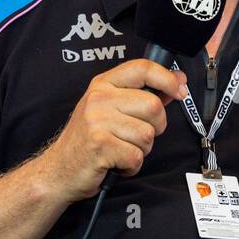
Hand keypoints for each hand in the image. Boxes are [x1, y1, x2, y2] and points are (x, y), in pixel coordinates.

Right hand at [40, 59, 187, 203]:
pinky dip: (131, 166)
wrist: (59, 170)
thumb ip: (142, 95)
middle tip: (137, 136)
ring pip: (147, 134)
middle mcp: (99, 98)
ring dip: (141, 150)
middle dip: (155, 127)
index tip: (179, 90)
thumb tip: (177, 82)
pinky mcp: (100, 145)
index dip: (167, 78)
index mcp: (103, 84)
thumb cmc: (87, 140)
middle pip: (153, 106)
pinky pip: (137, 156)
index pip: (143, 68)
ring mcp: (98, 121)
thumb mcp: (110, 109)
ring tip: (121, 149)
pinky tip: (116, 162)